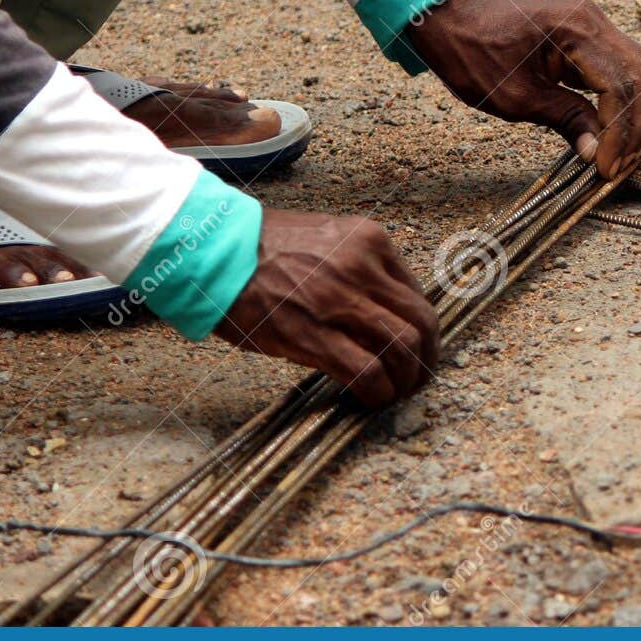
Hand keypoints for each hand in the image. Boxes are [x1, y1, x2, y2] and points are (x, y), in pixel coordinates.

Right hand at [216, 209, 438, 406]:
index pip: (417, 292)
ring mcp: (341, 301)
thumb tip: (382, 314)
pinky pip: (368, 371)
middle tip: (418, 377)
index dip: (422, 328)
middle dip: (427, 357)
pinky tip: (370, 400)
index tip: (416, 347)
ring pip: (403, 347)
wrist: (212, 251)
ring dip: (408, 379)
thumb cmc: (262, 248)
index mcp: (371, 240)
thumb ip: (360, 268)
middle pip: (422, 321)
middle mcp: (364, 267)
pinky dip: (378, 392)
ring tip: (396, 393)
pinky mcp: (315, 335)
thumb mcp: (326, 240)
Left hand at [405, 0, 640, 179]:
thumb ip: (563, 119)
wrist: (449, 14)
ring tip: (622, 152)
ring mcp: (595, 25)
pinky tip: (615, 130)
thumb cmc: (472, 51)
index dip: (619, 132)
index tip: (605, 167)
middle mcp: (594, 21)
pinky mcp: (589, 36)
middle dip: (639, 125)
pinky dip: (626, 100)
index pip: (620, 86)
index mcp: (576, 30)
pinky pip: (623, 68)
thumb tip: (596, 151)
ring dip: (639, 113)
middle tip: (621, 164)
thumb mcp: (514, 96)